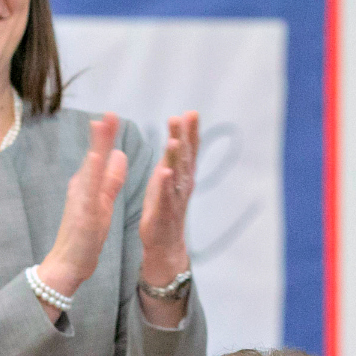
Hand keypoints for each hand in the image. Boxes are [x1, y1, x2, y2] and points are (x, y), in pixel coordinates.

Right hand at [37, 113, 127, 313]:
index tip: (112, 115)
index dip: (105, 135)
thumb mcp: (103, 201)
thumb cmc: (85, 236)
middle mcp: (81, 186)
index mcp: (88, 183)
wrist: (68, 264)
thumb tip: (119, 154)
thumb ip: (111, 178)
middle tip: (109, 112)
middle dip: (101, 134)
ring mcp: (80, 199)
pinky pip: (89, 191)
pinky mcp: (82, 213)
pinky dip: (94, 175)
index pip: (99, 154)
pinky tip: (98, 161)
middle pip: (93, 155)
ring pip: (90, 168)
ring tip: (102, 125)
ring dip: (96, 146)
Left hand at [138, 113, 197, 280]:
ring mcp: (175, 199)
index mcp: (183, 175)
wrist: (165, 242)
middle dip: (184, 137)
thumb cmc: (165, 205)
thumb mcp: (169, 177)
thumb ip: (173, 156)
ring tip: (173, 141)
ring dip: (175, 158)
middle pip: (184, 158)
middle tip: (183, 117)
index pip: (189, 149)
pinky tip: (165, 173)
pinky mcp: (163, 213)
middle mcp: (183, 185)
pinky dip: (165, 185)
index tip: (192, 112)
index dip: (191, 132)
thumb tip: (177, 133)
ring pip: (177, 175)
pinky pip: (165, 197)